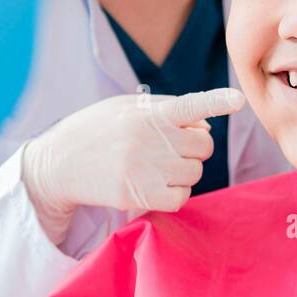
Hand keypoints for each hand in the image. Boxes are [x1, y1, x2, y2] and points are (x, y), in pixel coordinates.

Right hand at [21, 87, 245, 243]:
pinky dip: (176, 192)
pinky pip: (181, 197)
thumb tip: (206, 124)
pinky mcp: (137, 195)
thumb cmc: (97, 130)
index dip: (216, 102)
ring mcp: (143, 169)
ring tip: (159, 164)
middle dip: (195, 146)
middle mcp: (148, 140)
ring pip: (195, 173)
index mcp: (147, 114)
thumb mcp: (125, 108)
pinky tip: (156, 183)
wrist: (58, 163)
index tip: (238, 100)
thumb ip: (166, 110)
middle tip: (173, 146)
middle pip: (204, 145)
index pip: (190, 105)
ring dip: (185, 169)